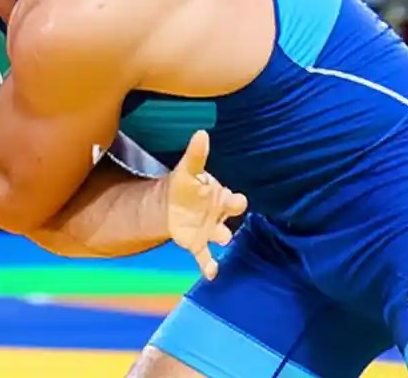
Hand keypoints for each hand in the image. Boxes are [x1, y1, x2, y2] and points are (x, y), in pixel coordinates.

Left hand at [166, 130, 247, 280]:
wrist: (171, 204)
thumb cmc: (187, 186)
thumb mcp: (188, 170)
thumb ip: (196, 155)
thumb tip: (201, 132)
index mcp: (221, 198)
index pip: (236, 200)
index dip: (235, 200)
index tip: (234, 199)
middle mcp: (220, 216)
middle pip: (233, 220)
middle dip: (232, 222)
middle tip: (228, 225)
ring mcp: (211, 231)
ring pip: (222, 238)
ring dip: (221, 240)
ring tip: (221, 243)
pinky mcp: (198, 244)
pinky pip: (206, 257)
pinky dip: (210, 266)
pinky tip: (213, 273)